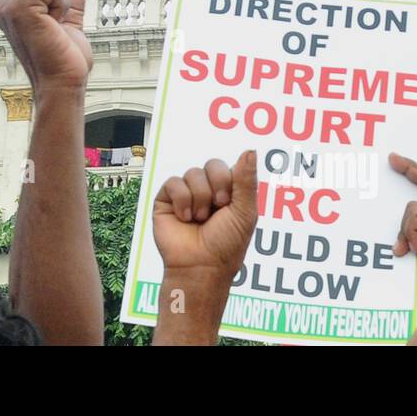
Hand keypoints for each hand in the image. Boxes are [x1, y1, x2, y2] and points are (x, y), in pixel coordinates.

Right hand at [0, 0, 91, 93]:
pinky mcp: (18, 8)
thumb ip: (69, 2)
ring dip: (60, 2)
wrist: (63, 81)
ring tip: (51, 28)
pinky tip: (51, 26)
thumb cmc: (63, 61)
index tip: (52, 27)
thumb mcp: (68, 24)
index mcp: (11, 9)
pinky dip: (60, 4)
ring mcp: (8, 6)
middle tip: (53, 29)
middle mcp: (3, 6)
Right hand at [153, 151, 257, 279]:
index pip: (228, 166)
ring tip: (199, 219)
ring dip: (200, 198)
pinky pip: (173, 182)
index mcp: (228, 192)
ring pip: (192, 173)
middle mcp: (207, 191)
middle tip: (217, 208)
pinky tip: (185, 217)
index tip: (228, 203)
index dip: (228, 180)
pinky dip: (182, 200)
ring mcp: (186, 195)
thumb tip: (250, 150)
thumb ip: (246, 180)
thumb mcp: (245, 212)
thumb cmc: (226, 244)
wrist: (201, 265)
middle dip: (216, 186)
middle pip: (211, 164)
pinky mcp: (166, 200)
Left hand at [388, 152, 416, 298]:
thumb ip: (410, 240)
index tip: (396, 161)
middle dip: (411, 168)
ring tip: (409, 249)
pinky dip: (409, 229)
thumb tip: (394, 244)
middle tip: (392, 158)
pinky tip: (416, 248)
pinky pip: (416, 212)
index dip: (415, 175)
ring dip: (405, 228)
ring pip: (415, 206)